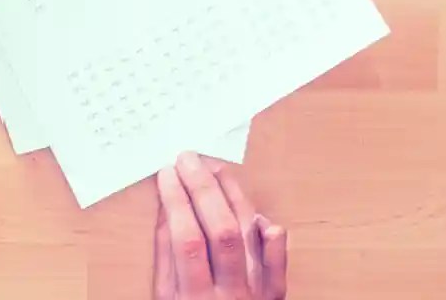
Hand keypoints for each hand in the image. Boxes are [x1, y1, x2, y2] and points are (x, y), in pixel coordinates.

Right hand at [154, 153, 288, 299]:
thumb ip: (166, 259)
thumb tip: (166, 211)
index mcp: (194, 298)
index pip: (186, 238)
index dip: (176, 201)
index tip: (166, 173)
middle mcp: (229, 294)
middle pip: (222, 230)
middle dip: (202, 189)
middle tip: (188, 159)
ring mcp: (257, 294)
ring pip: (250, 237)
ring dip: (233, 198)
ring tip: (216, 171)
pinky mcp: (275, 295)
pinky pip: (279, 263)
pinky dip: (271, 237)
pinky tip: (259, 215)